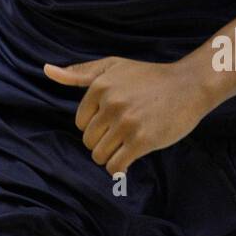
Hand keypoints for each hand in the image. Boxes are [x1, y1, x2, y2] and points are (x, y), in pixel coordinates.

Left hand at [43, 55, 209, 173]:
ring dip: (110, 157)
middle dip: (102, 143)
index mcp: (100, 86)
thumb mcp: (113, 67)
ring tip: (125, 147)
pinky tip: (129, 160)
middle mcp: (110, 103)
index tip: (113, 122)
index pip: (80, 123)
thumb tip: (46, 71)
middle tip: (122, 136)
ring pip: (99, 155)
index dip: (96, 127)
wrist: (189, 85)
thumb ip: (79, 73)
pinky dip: (118, 168)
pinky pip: (116, 166)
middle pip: (89, 141)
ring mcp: (126, 122)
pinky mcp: (142, 140)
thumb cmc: (149, 77)